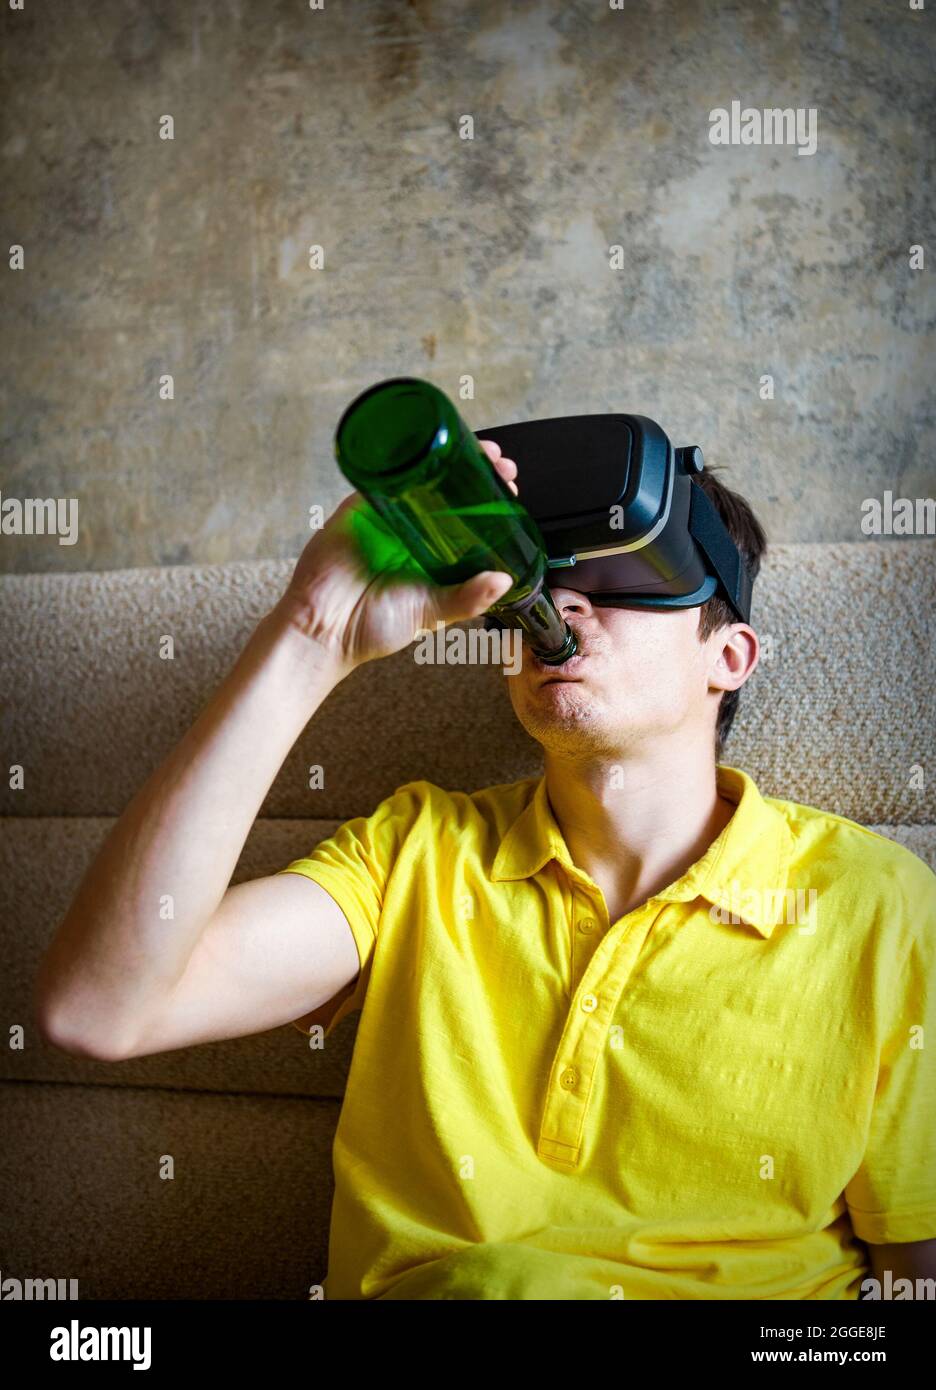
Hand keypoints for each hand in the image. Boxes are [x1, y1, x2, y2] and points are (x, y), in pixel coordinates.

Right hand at [271, 438, 519, 672]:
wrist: (324, 629)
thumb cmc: (373, 627)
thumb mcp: (431, 613)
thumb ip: (466, 598)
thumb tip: (503, 579)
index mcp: (434, 556)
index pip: (469, 520)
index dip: (491, 501)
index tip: (512, 487)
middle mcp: (412, 532)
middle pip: (450, 491)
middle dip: (478, 472)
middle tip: (501, 464)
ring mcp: (386, 517)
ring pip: (422, 478)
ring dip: (448, 459)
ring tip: (479, 451)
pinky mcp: (358, 508)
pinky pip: (382, 477)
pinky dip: (401, 458)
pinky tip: (423, 445)